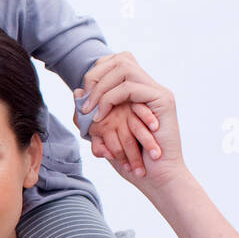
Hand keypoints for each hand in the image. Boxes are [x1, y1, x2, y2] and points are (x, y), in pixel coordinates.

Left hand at [76, 53, 161, 176]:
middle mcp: (149, 88)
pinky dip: (110, 99)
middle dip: (96, 77)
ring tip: (91, 112)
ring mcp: (157, 92)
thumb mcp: (103, 135)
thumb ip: (92, 114)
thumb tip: (76, 91)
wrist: (157, 179)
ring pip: (124, 68)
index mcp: (138, 93)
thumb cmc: (132, 162)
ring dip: (101, 88)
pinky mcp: (162, 99)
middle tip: (84, 104)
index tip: (84, 100)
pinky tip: (101, 117)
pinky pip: (130, 87)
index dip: (96, 73)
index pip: (117, 63)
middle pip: (121, 58)